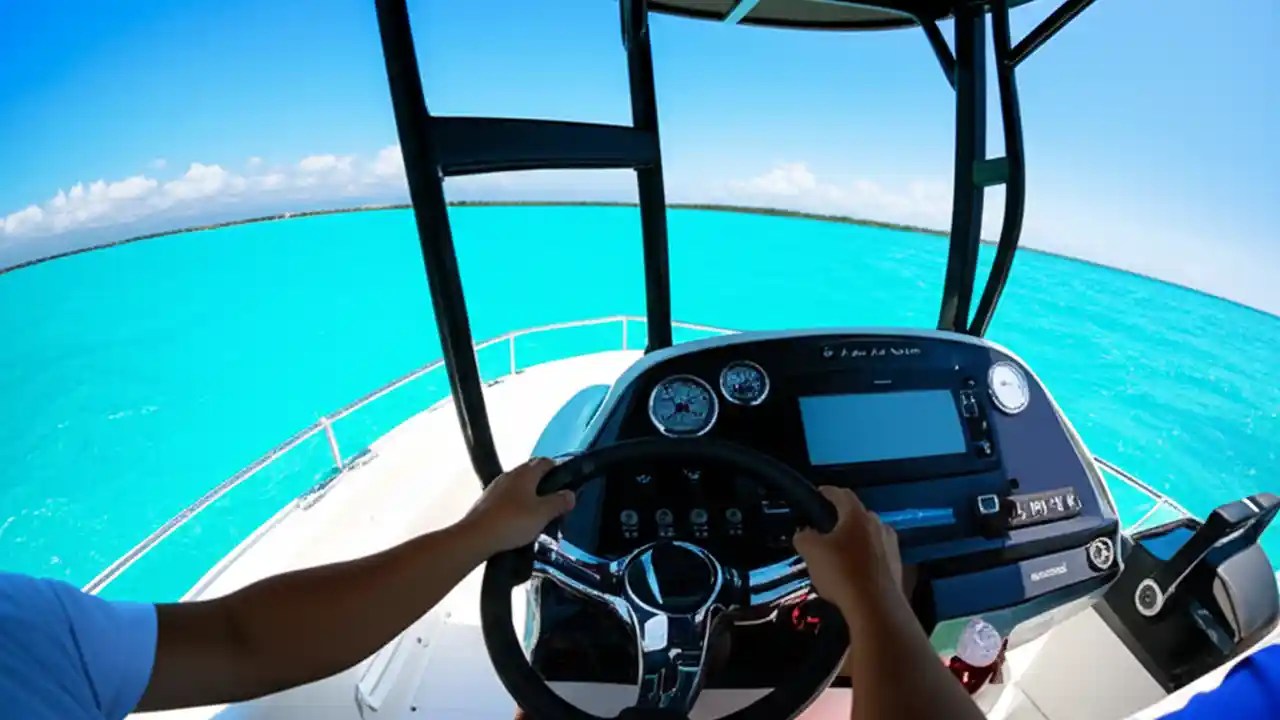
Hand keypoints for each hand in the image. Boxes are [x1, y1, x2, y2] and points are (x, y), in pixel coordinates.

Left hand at [455, 457, 575, 556]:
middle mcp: (510, 474)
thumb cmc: (513, 522)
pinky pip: (506, 497)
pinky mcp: (486, 500)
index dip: (557, 469)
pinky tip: (518, 520)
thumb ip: (559, 502)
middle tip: (553, 501)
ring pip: (518, 485)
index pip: (545, 462)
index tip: (565, 483)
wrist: (476, 536)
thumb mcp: (543, 514)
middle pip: (531, 472)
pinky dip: (515, 504)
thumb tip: (570, 494)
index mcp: (525, 473)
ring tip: (537, 512)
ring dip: (528, 494)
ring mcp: (495, 486)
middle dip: (543, 483)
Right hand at [793, 486, 904, 616]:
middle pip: (857, 515)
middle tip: (825, 531)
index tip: (817, 495)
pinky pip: (877, 553)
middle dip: (841, 519)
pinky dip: (865, 556)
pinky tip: (855, 571)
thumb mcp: (811, 552)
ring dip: (855, 539)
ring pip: (868, 535)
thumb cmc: (842, 573)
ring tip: (840, 553)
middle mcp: (878, 524)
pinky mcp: (898, 565)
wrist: (876, 607)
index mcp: (857, 515)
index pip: (841, 494)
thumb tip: (805, 533)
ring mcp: (891, 544)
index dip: (827, 492)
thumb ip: (804, 536)